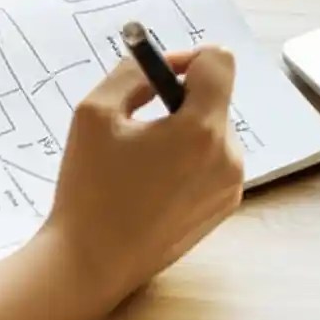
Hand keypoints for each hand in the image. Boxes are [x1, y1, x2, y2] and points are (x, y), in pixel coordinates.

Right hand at [43, 46, 243, 305]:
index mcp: (201, 130)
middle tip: (139, 121)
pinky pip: (215, 161)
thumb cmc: (88, 189)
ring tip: (143, 160)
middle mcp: (228, 155)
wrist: (91, 262)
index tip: (159, 73)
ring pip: (214, 131)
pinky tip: (154, 183)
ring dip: (184, 132)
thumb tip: (160, 65)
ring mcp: (231, 183)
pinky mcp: (227, 205)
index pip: (219, 62)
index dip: (188, 57)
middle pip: (214, 99)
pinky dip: (190, 160)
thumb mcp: (95, 113)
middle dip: (180, 100)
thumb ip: (131, 74)